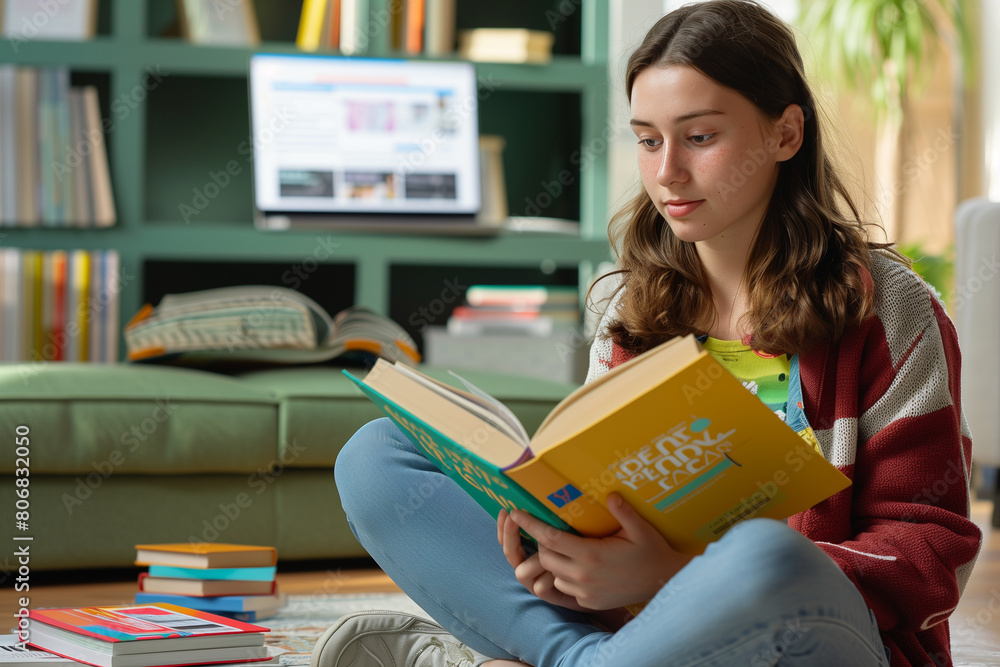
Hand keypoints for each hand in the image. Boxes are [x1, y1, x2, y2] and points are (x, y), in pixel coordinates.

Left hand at [502, 494, 693, 609]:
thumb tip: (610, 494)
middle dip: (543, 542)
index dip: (531, 525)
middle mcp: (583, 576)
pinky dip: (565, 576)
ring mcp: (584, 592)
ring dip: (554, 561)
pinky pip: (565, 588)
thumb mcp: (641, 529)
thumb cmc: (652, 552)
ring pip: (553, 573)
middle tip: (552, 530)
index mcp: (591, 554)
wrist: (664, 583)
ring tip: (568, 548)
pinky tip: (580, 566)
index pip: (550, 538)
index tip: (516, 513)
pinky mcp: (588, 602)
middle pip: (546, 556)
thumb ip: (623, 511)